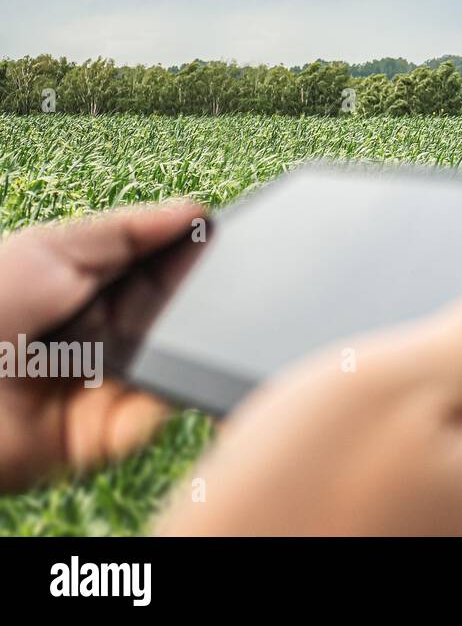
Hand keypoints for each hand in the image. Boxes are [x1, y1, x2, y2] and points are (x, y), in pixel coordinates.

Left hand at [0, 202, 203, 490]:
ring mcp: (109, 384)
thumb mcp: (50, 249)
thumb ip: (126, 232)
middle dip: (200, 306)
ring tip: (185, 338)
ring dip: (185, 355)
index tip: (224, 240)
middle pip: (178, 318)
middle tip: (219, 292)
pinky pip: (152, 418)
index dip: (194, 257)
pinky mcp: (104, 435)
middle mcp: (106, 335)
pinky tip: (150, 383)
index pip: (161, 270)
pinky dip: (158, 404)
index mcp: (92, 289)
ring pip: (174, 367)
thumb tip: (196, 212)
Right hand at [156, 261, 461, 535]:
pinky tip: (318, 454)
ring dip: (398, 406)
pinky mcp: (400, 541)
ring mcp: (453, 534)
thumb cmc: (290, 500)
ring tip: (330, 408)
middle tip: (368, 356)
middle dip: (442, 358)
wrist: (214, 590)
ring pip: (444, 433)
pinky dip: (369, 450)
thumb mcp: (395, 382)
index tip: (444, 296)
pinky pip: (403, 474)